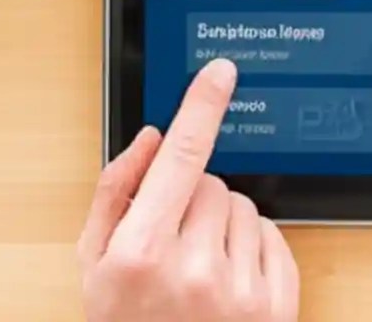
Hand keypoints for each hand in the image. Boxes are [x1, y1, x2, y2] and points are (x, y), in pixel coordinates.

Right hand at [77, 60, 299, 321]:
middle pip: (209, 182)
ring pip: (242, 206)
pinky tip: (227, 280)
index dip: (200, 108)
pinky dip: (252, 248)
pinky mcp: (277, 306)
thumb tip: (148, 139)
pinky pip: (272, 236)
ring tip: (199, 269)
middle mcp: (195, 270)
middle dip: (190, 199)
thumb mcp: (94, 267)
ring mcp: (240, 291)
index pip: (180, 160)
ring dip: (222, 224)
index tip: (220, 74)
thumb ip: (114, 194)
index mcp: (143, 255)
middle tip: (172, 242)